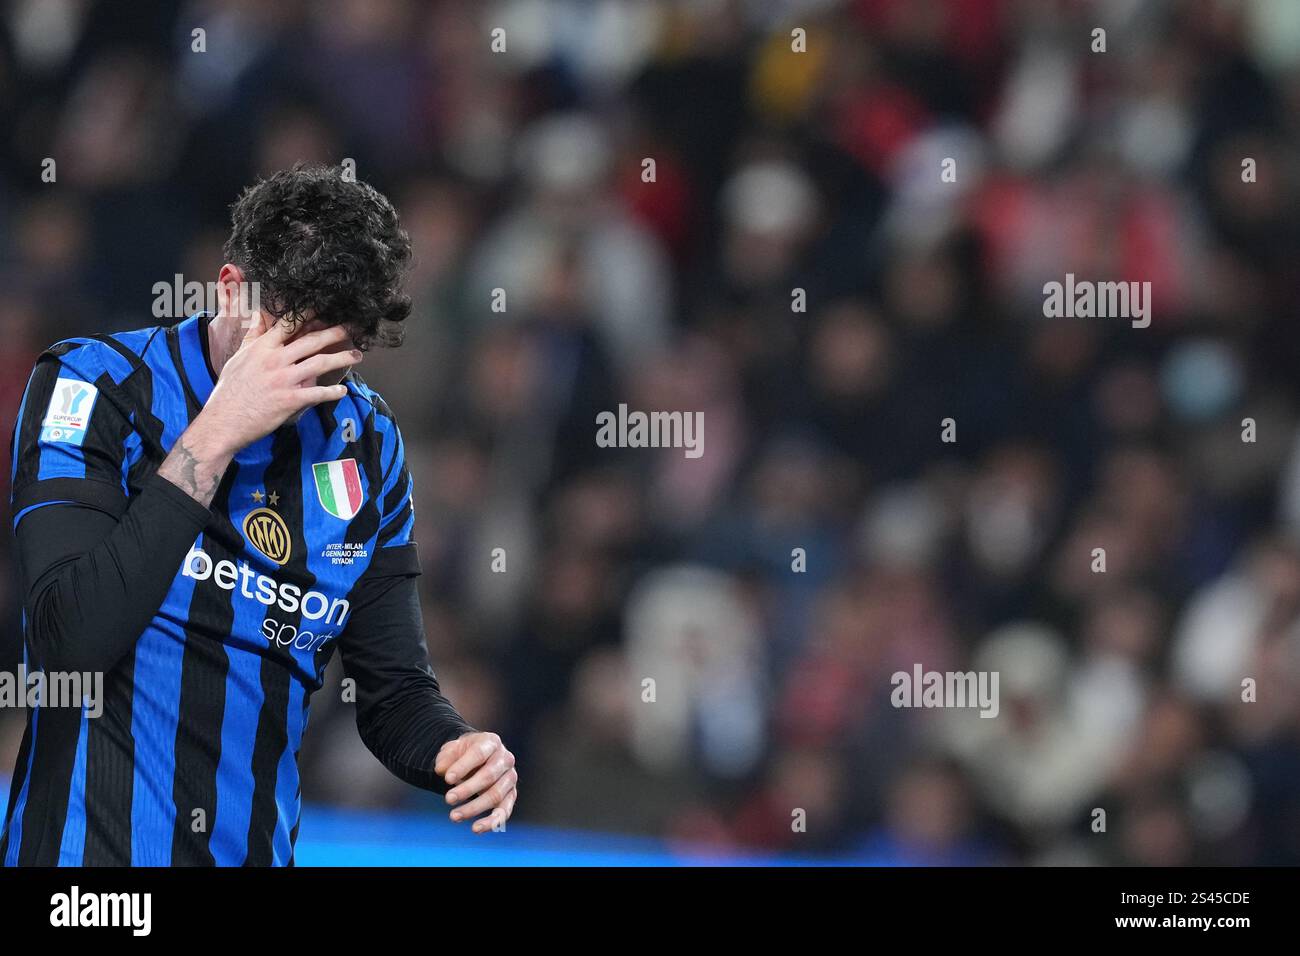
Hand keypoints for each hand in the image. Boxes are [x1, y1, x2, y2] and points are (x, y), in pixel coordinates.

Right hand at [195, 311, 359, 455]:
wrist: (223, 421)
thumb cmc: (229, 391)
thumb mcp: (238, 358)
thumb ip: (252, 337)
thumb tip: (259, 316)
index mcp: (262, 348)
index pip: (288, 324)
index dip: (308, 315)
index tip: (324, 309)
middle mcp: (275, 360)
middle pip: (311, 341)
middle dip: (334, 333)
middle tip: (351, 329)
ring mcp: (284, 380)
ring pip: (319, 363)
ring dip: (341, 358)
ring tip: (356, 356)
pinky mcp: (290, 400)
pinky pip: (317, 393)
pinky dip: (332, 392)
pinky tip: (342, 391)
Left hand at [436, 731, 517, 833]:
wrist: (476, 759)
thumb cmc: (463, 754)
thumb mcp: (452, 750)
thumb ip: (446, 758)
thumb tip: (442, 770)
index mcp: (491, 742)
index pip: (479, 754)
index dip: (463, 767)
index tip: (447, 779)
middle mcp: (505, 759)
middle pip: (489, 776)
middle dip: (467, 789)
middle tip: (448, 799)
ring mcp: (510, 778)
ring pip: (495, 795)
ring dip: (474, 807)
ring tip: (454, 816)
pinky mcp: (510, 796)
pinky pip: (504, 811)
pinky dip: (491, 822)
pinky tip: (475, 829)